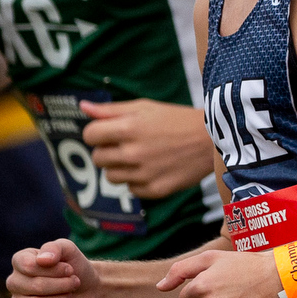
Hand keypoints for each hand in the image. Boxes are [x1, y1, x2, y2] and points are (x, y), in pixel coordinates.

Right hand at [8, 237, 99, 297]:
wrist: (90, 291)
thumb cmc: (76, 268)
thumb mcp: (69, 250)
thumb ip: (55, 248)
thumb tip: (42, 260)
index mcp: (20, 262)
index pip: (28, 266)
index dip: (55, 269)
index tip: (69, 269)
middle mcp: (14, 283)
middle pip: (34, 286)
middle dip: (62, 285)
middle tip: (73, 283)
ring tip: (67, 296)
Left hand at [85, 99, 214, 198]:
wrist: (214, 140)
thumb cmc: (177, 119)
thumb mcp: (146, 107)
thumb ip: (111, 110)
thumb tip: (82, 107)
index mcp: (128, 128)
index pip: (90, 136)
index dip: (97, 133)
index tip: (109, 133)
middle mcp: (133, 153)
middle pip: (98, 158)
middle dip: (108, 151)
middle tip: (128, 144)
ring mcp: (144, 174)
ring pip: (111, 177)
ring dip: (121, 168)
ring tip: (141, 157)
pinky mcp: (155, 190)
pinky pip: (131, 189)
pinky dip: (138, 180)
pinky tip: (154, 169)